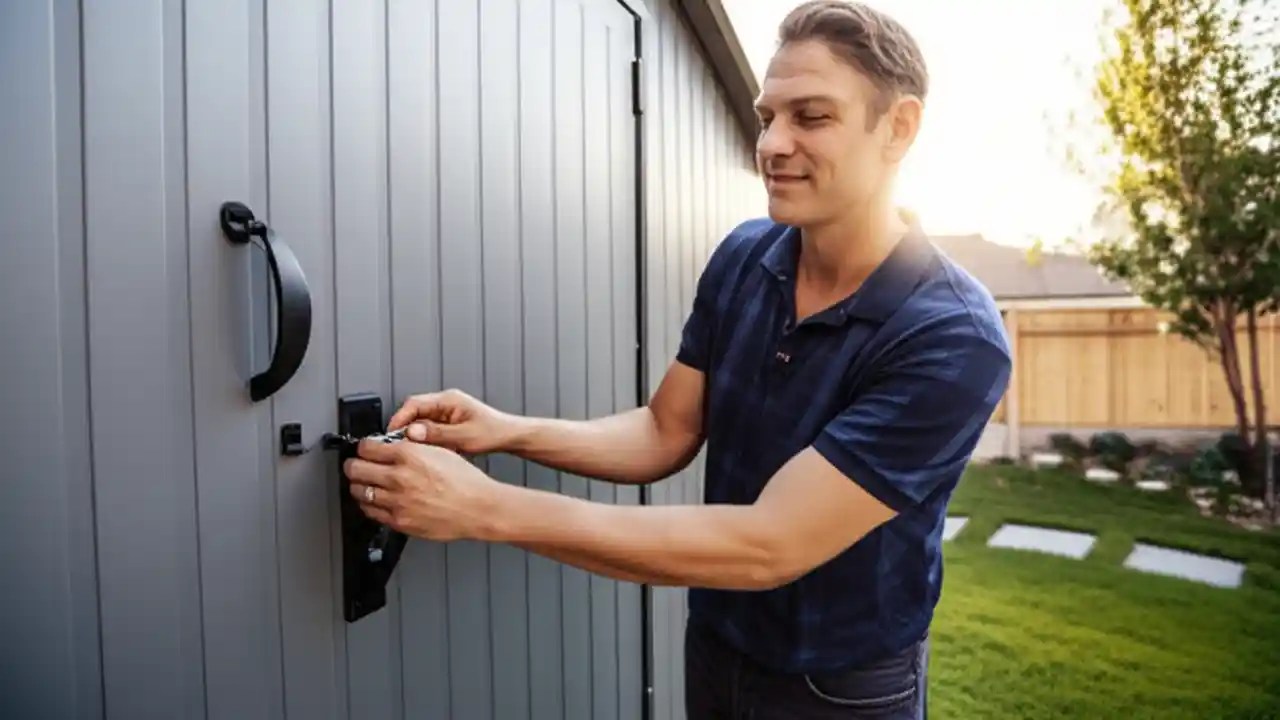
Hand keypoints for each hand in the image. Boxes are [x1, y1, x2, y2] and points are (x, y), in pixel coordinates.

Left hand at [343, 438, 502, 541]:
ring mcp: (397, 501)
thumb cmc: (465, 481)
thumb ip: (412, 447)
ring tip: (363, 483)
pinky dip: (369, 505)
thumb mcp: (439, 450)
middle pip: (356, 469)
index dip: (363, 447)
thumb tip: (392, 446)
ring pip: (360, 491)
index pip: (366, 448)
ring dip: (359, 485)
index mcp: (409, 455)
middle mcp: (399, 477)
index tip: (364, 449)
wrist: (477, 508)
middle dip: (353, 465)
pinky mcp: (399, 521)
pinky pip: (371, 512)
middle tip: (355, 465)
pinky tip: (375, 500)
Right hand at [387, 388, 518, 454]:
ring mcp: (445, 414)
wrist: (509, 436)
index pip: (413, 403)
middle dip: (405, 430)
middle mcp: (445, 404)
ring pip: (420, 424)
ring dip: (416, 438)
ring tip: (416, 452)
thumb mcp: (464, 435)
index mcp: (448, 400)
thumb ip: (438, 433)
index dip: (399, 419)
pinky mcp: (447, 424)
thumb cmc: (494, 432)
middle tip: (400, 446)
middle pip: (413, 413)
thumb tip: (412, 432)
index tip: (392, 434)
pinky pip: (429, 431)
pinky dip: (426, 442)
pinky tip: (431, 453)